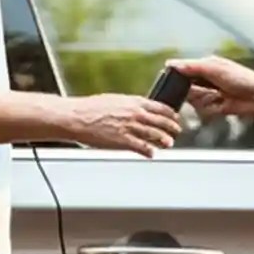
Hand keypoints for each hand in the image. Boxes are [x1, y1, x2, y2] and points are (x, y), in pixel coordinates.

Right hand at [65, 94, 182, 157]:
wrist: (76, 117)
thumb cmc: (90, 108)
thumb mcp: (114, 100)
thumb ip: (129, 104)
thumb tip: (138, 108)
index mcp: (134, 102)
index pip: (160, 107)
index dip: (170, 114)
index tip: (175, 117)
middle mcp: (135, 114)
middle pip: (161, 122)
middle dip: (172, 127)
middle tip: (177, 131)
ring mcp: (130, 128)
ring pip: (155, 135)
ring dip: (164, 140)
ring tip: (168, 143)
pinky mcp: (123, 141)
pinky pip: (141, 147)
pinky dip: (149, 151)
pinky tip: (151, 154)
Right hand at [167, 56, 253, 117]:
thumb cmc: (242, 78)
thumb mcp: (214, 68)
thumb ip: (192, 67)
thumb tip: (173, 64)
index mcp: (206, 65)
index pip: (183, 68)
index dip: (177, 75)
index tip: (172, 80)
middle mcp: (206, 78)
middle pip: (185, 87)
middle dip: (193, 91)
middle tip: (206, 90)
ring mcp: (210, 93)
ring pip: (193, 99)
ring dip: (204, 99)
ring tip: (218, 96)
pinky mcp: (214, 106)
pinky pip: (203, 109)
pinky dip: (210, 108)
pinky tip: (221, 103)